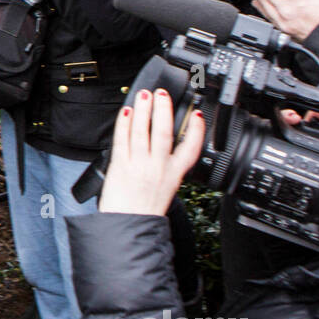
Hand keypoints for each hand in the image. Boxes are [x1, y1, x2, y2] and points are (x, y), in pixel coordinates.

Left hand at [98, 87, 206, 215]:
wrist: (128, 225)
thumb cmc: (145, 209)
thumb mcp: (168, 187)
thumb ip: (167, 165)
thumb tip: (163, 144)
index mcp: (174, 174)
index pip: (191, 148)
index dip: (196, 130)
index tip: (197, 115)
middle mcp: (158, 168)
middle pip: (164, 132)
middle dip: (163, 109)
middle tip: (162, 94)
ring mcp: (138, 165)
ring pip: (142, 131)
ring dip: (143, 110)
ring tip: (143, 96)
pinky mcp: (120, 166)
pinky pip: (122, 139)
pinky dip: (124, 124)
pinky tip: (126, 112)